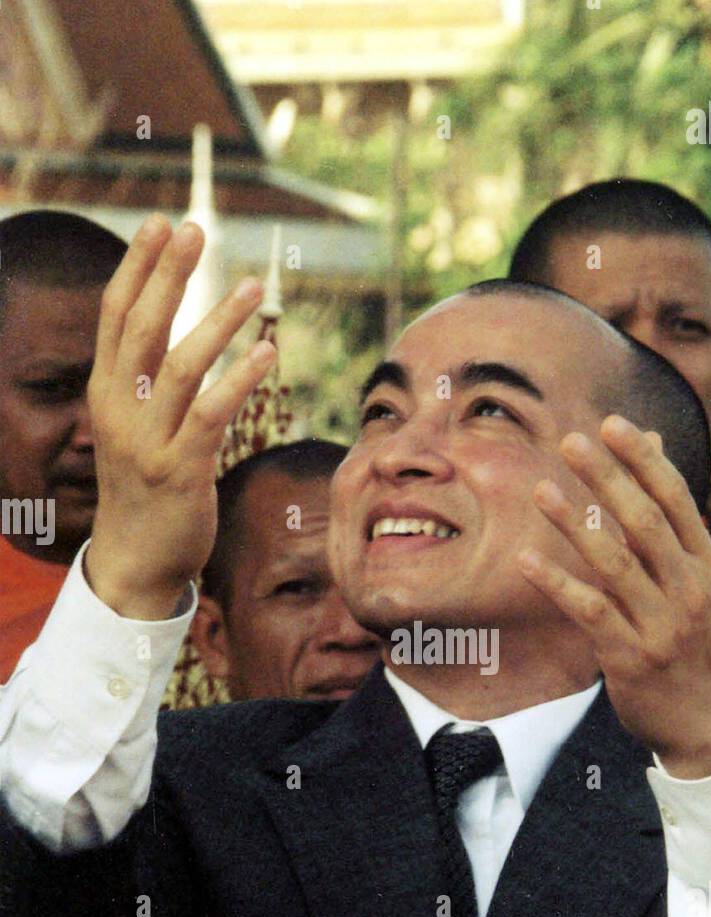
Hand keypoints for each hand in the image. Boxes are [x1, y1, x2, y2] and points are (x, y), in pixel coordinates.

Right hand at [85, 214, 275, 618]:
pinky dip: (240, 380)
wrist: (134, 560)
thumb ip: (141, 382)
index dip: (137, 266)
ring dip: (219, 322)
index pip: (115, 316)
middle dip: (168, 274)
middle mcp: (119, 410)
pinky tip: (267, 353)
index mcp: (105, 392)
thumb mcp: (128, 427)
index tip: (160, 224)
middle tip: (196, 228)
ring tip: (254, 287)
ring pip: (180, 366)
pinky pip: (211, 415)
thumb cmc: (142, 488)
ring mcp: (147, 441)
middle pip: (141, 327)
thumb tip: (164, 334)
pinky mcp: (180, 471)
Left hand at [518, 417, 710, 778]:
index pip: (675, 498)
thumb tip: (651, 444)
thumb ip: (665, 520)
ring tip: (540, 490)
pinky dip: (557, 584)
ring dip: (575, 523)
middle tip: (571, 441)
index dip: (643, 459)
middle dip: (608, 478)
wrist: (705, 719)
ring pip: (614, 563)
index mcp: (704, 562)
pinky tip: (525, 559)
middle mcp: (688, 587)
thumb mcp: (691, 579)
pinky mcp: (631, 656)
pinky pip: (590, 611)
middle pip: (644, 521)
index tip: (612, 423)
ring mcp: (661, 624)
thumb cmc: (688, 638)